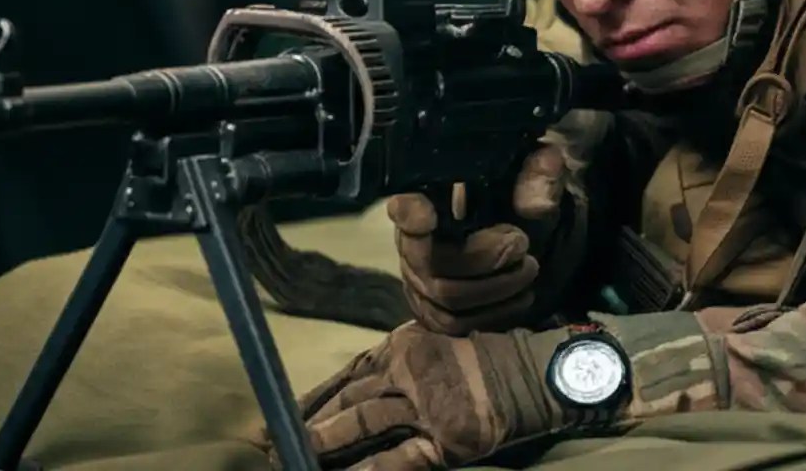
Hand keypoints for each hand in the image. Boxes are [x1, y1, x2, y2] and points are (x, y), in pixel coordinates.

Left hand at [291, 321, 574, 469]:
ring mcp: (427, 405)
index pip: (345, 376)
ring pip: (362, 424)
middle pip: (347, 400)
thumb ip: (396, 363)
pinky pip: (397, 460)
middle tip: (267, 442)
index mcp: (402, 346)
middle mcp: (408, 370)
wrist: (537, 373)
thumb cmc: (488, 358)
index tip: (275, 415)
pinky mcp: (446, 439)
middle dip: (305, 423)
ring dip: (323, 442)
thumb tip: (354, 391)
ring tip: (290, 455)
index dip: (310, 398)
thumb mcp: (435, 345)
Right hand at [390, 145, 576, 334]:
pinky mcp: (432, 310)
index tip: (426, 215)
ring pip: (446, 298)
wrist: (522, 235)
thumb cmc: (518, 199)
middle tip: (522, 246)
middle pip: (431, 262)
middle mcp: (412, 241)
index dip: (409, 214)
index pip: (405, 207)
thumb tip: (538, 206)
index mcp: (429, 198)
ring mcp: (418, 280)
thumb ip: (538, 180)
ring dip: (497, 288)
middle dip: (487, 259)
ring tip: (529, 269)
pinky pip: (454, 325)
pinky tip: (521, 296)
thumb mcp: (533, 178)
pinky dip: (494, 315)